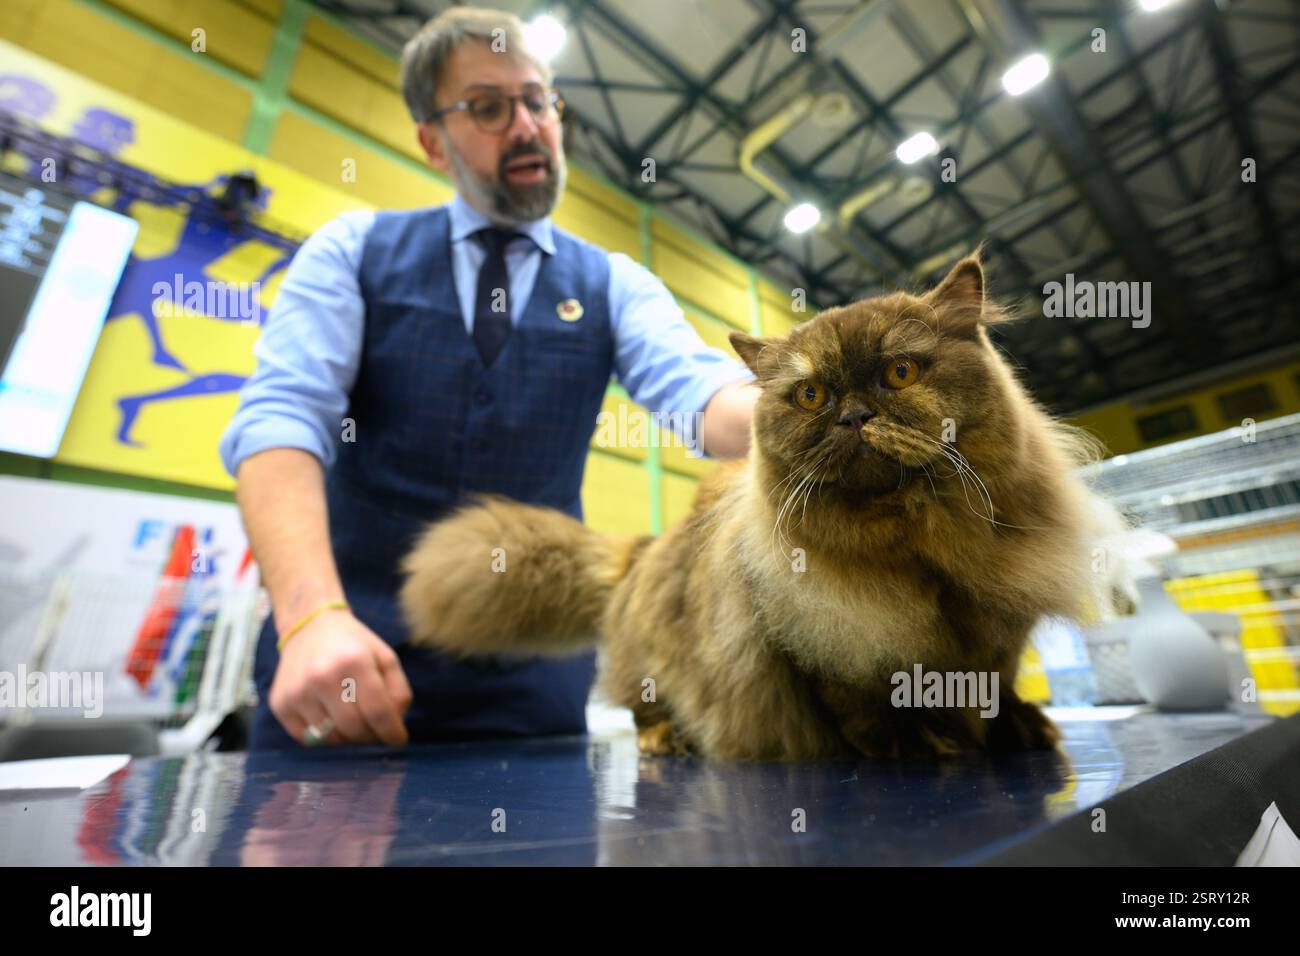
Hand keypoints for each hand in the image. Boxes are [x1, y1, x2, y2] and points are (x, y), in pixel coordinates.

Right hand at [268, 607, 412, 746]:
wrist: (309, 627)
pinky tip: (330, 718)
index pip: (378, 712)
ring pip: (331, 738)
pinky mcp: (280, 704)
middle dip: (371, 735)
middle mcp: (322, 677)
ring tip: (353, 720)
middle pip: (355, 729)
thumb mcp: (386, 658)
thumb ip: (398, 692)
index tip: (398, 739)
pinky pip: (307, 738)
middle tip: (375, 729)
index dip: (392, 732)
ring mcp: (298, 692)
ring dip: (348, 737)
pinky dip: (324, 736)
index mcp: (354, 661)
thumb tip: (394, 725)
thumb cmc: (354, 645)